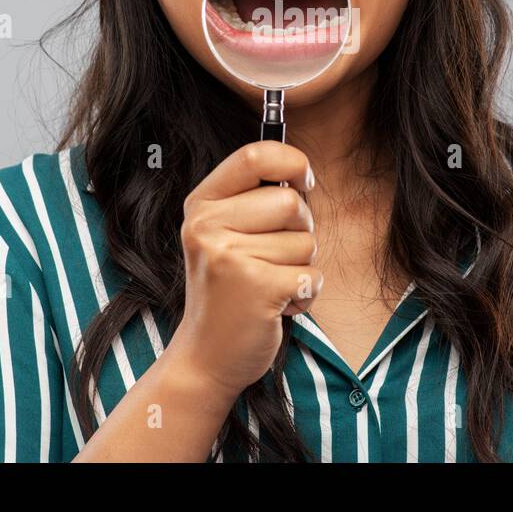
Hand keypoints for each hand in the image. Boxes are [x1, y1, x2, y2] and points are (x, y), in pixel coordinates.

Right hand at [168, 140, 321, 397]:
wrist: (205, 357)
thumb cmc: (227, 291)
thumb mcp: (224, 235)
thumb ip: (253, 199)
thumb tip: (301, 172)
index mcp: (201, 204)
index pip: (255, 154)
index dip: (292, 161)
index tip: (304, 182)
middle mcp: (207, 226)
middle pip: (291, 201)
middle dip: (300, 231)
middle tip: (274, 258)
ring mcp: (228, 257)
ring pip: (306, 241)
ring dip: (300, 267)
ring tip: (268, 286)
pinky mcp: (256, 287)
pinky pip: (311, 275)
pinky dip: (305, 294)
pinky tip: (277, 306)